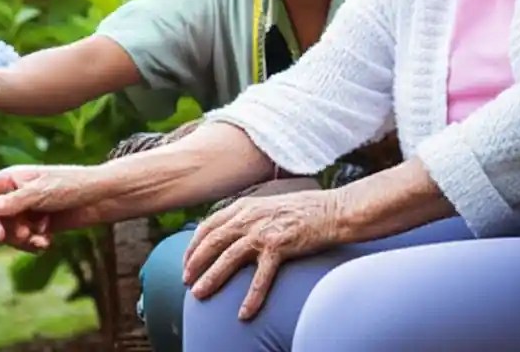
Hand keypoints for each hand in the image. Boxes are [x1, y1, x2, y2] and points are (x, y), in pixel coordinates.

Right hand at [0, 165, 113, 251]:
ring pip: (9, 233)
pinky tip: (48, 241)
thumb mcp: (42, 192)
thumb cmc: (70, 186)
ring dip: (23, 239)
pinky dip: (34, 243)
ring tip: (42, 237)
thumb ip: (16, 202)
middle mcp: (15, 194)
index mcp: (11, 179)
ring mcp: (26, 210)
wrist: (97, 198)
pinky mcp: (37, 224)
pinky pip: (24, 240)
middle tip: (24, 236)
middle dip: (7, 230)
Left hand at [182, 191, 338, 319]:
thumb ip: (247, 216)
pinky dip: (251, 297)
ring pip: (228, 258)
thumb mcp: (267, 206)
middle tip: (186, 282)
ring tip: (199, 295)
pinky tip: (243, 313)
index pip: (208, 226)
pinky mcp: (279, 246)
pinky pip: (260, 277)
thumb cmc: (303, 211)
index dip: (193, 246)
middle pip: (212, 242)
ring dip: (211, 278)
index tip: (186, 262)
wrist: (333, 211)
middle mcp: (248, 217)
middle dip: (195, 263)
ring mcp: (263, 231)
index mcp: (243, 206)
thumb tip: (229, 233)